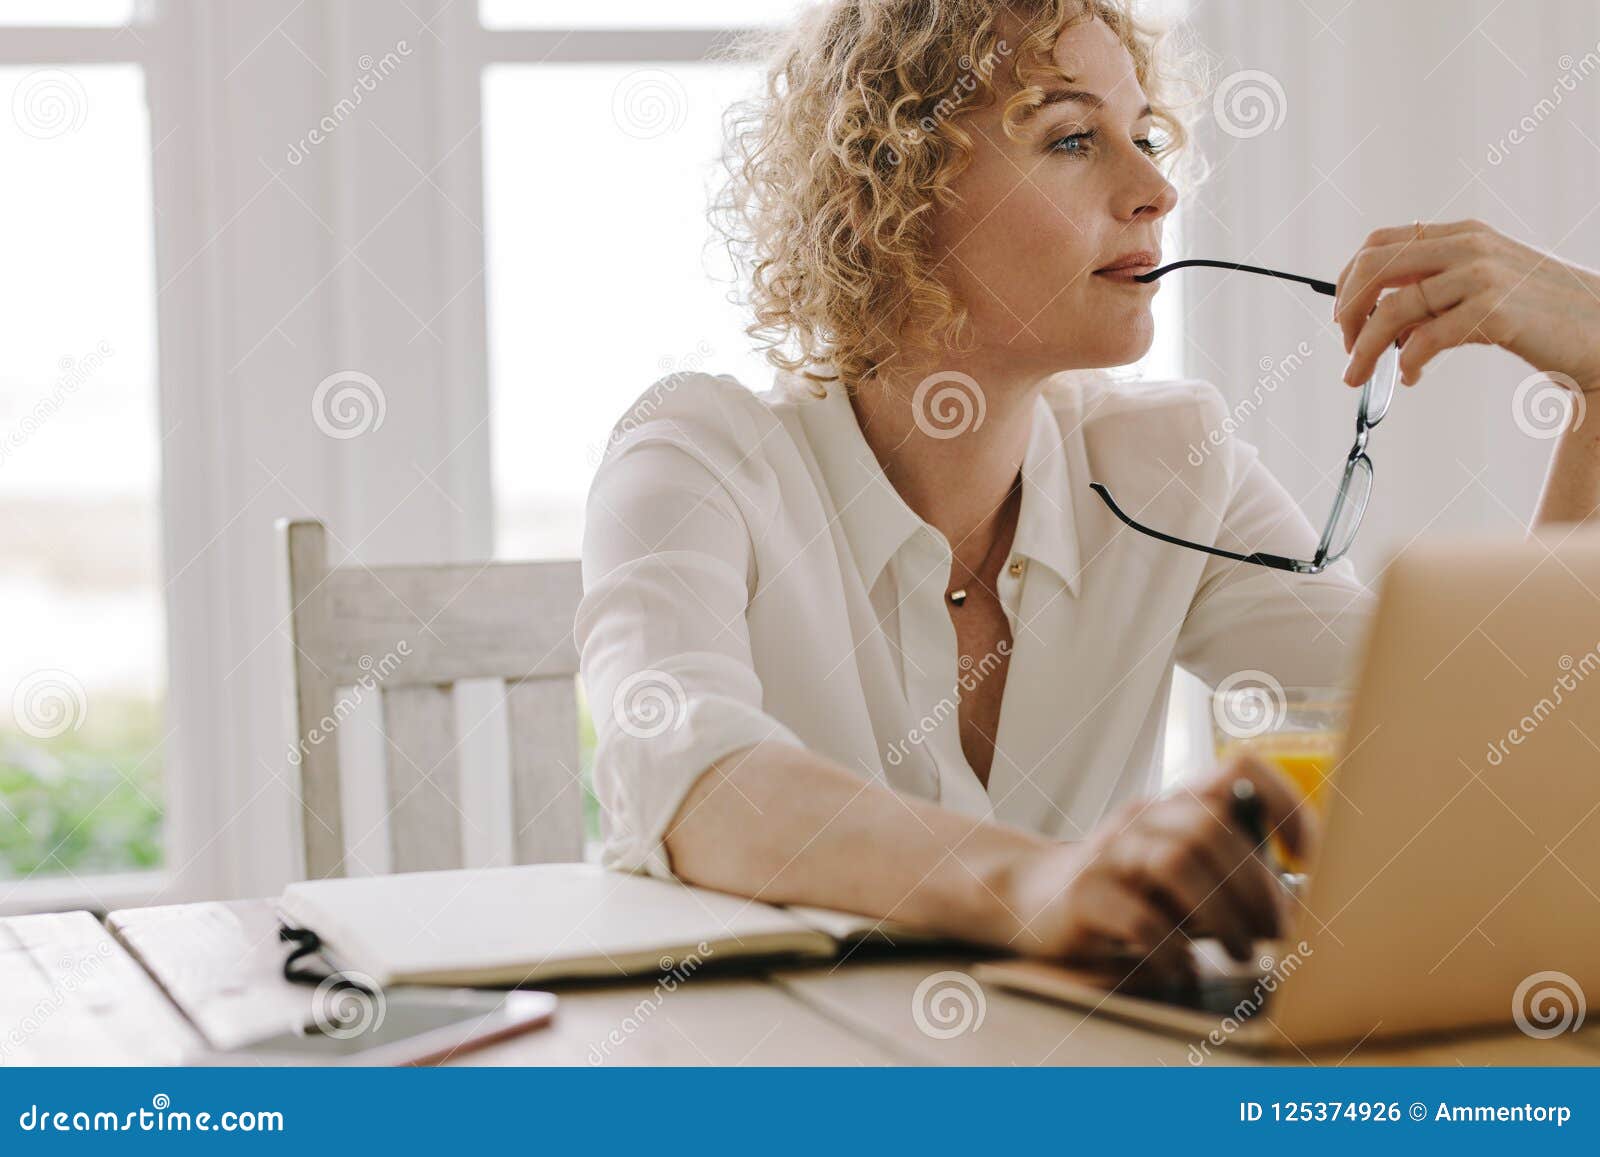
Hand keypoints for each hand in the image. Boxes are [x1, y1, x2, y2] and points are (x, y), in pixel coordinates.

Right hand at [995, 753, 1315, 982]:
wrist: (1029, 895)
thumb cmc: (1122, 890)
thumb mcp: (1173, 873)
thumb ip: (1223, 879)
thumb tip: (1291, 912)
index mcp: (1173, 805)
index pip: (1237, 770)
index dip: (1283, 803)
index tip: (1306, 855)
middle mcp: (1142, 817)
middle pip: (1210, 829)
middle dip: (1257, 887)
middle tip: (1278, 933)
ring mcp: (1108, 852)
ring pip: (1176, 862)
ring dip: (1222, 916)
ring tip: (1239, 954)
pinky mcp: (1083, 894)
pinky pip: (1138, 918)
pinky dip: (1172, 948)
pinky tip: (1182, 967)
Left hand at [1333, 218, 1599, 393]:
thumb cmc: (1540, 314)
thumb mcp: (1482, 289)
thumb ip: (1435, 295)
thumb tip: (1381, 324)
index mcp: (1461, 234)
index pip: (1378, 244)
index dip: (1348, 282)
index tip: (1343, 318)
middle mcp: (1468, 247)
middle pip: (1374, 269)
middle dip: (1347, 312)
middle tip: (1346, 347)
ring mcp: (1482, 276)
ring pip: (1393, 309)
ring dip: (1365, 349)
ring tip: (1358, 375)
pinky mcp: (1495, 312)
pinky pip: (1426, 339)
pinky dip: (1406, 362)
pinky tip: (1409, 377)